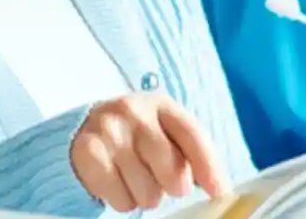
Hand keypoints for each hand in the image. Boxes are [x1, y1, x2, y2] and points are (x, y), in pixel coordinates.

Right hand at [70, 92, 228, 211]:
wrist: (84, 129)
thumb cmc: (137, 137)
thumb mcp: (163, 133)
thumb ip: (189, 153)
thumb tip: (220, 192)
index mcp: (161, 105)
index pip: (192, 135)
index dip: (209, 167)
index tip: (220, 194)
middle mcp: (134, 111)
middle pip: (172, 171)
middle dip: (172, 186)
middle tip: (162, 181)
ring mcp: (109, 130)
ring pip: (147, 193)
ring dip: (145, 196)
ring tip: (135, 179)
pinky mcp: (87, 152)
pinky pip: (121, 200)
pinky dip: (123, 201)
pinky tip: (117, 182)